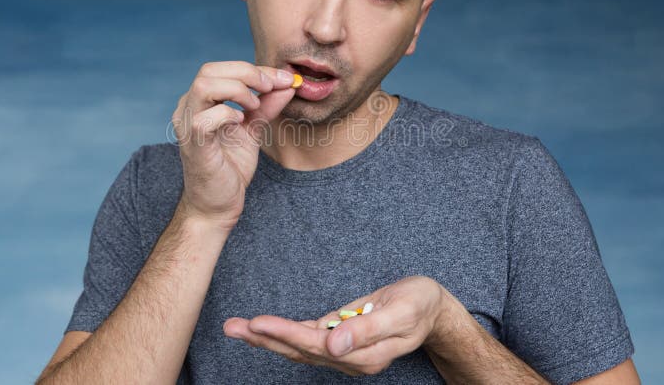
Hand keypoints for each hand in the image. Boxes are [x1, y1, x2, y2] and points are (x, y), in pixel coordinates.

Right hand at [171, 61, 294, 228]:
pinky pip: (205, 118)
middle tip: (271, 87)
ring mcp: (187, 125)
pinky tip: (241, 122)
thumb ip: (267, 106)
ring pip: (204, 85)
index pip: (223, 70)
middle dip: (246, 73)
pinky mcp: (193, 144)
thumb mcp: (253, 129)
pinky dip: (227, 114)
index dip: (256, 70)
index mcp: (200, 102)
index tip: (284, 78)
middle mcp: (188, 108)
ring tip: (254, 105)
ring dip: (237, 89)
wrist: (217, 205)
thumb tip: (288, 84)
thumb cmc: (230, 168)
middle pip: (210, 70)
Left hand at [223, 276, 454, 375]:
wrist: (432, 308)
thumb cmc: (420, 304)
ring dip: (267, 336)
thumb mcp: (401, 313)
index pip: (316, 346)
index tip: (258, 323)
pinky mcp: (342, 339)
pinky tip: (264, 329)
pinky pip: (308, 338)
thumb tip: (334, 346)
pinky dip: (285, 333)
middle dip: (264, 338)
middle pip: (299, 350)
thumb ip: (368, 330)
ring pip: (299, 346)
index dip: (285, 334)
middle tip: (231, 327)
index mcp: (365, 355)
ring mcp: (345, 352)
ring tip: (237, 327)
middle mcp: (351, 359)